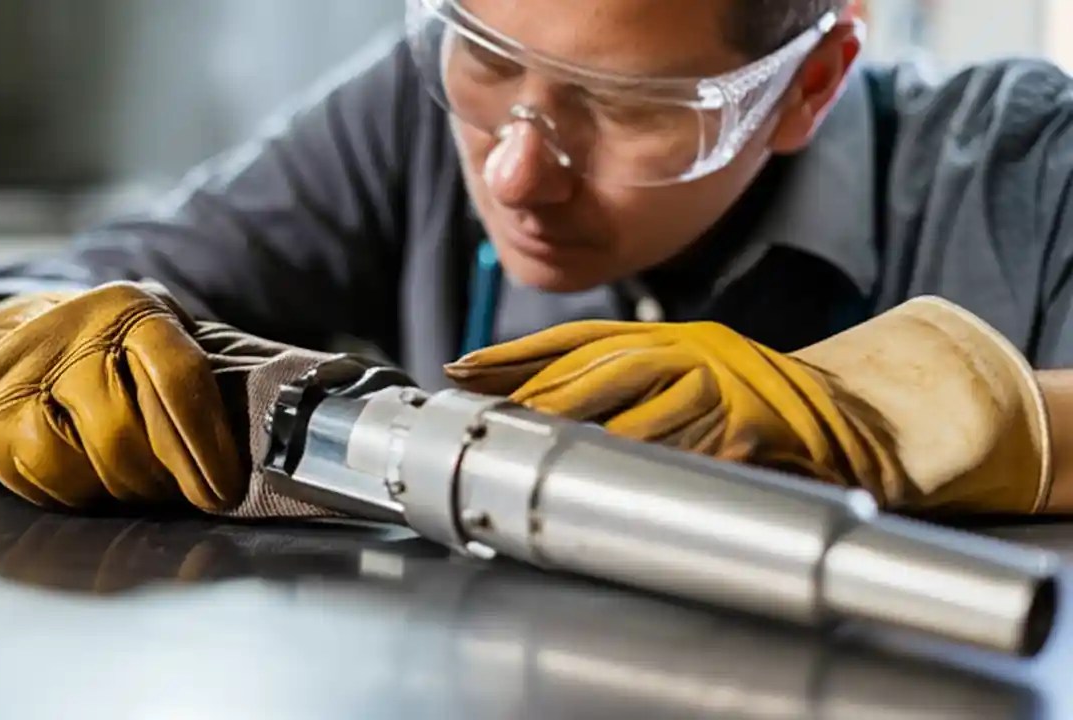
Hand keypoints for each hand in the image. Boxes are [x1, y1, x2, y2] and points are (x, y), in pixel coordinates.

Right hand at [0, 282, 247, 512]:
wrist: (16, 340)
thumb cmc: (119, 358)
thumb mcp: (171, 345)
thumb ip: (211, 381)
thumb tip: (270, 442)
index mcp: (134, 309)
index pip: (177, 377)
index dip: (204, 445)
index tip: (223, 490)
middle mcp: (75, 329)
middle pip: (125, 433)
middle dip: (158, 478)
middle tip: (171, 488)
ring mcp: (21, 370)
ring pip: (77, 462)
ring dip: (111, 488)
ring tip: (124, 477)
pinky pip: (38, 476)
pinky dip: (67, 491)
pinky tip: (79, 473)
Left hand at [446, 297, 1050, 514]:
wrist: (853, 416)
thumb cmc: (754, 401)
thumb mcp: (683, 374)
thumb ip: (617, 381)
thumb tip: (523, 396)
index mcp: (668, 337)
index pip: (576, 338)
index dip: (516, 354)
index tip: (460, 370)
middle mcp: (691, 350)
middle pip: (600, 370)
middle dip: (540, 396)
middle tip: (491, 421)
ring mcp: (727, 384)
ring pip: (644, 408)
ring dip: (589, 434)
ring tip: (538, 454)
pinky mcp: (760, 426)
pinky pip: (702, 448)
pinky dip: (661, 466)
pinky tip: (623, 481)